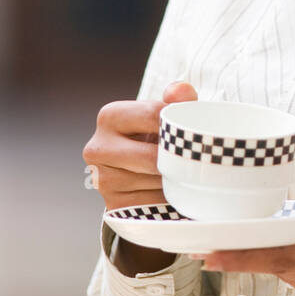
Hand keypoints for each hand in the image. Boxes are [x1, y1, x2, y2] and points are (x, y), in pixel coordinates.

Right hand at [82, 80, 197, 209]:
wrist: (134, 172)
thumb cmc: (152, 135)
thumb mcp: (162, 114)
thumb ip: (176, 98)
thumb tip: (182, 91)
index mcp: (109, 116)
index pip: (153, 115)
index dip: (178, 124)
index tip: (194, 130)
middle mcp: (97, 147)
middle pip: (152, 156)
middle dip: (176, 159)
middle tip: (197, 160)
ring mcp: (101, 179)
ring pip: (154, 181)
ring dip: (175, 181)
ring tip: (184, 174)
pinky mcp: (112, 205)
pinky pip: (152, 203)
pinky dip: (167, 198)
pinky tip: (173, 191)